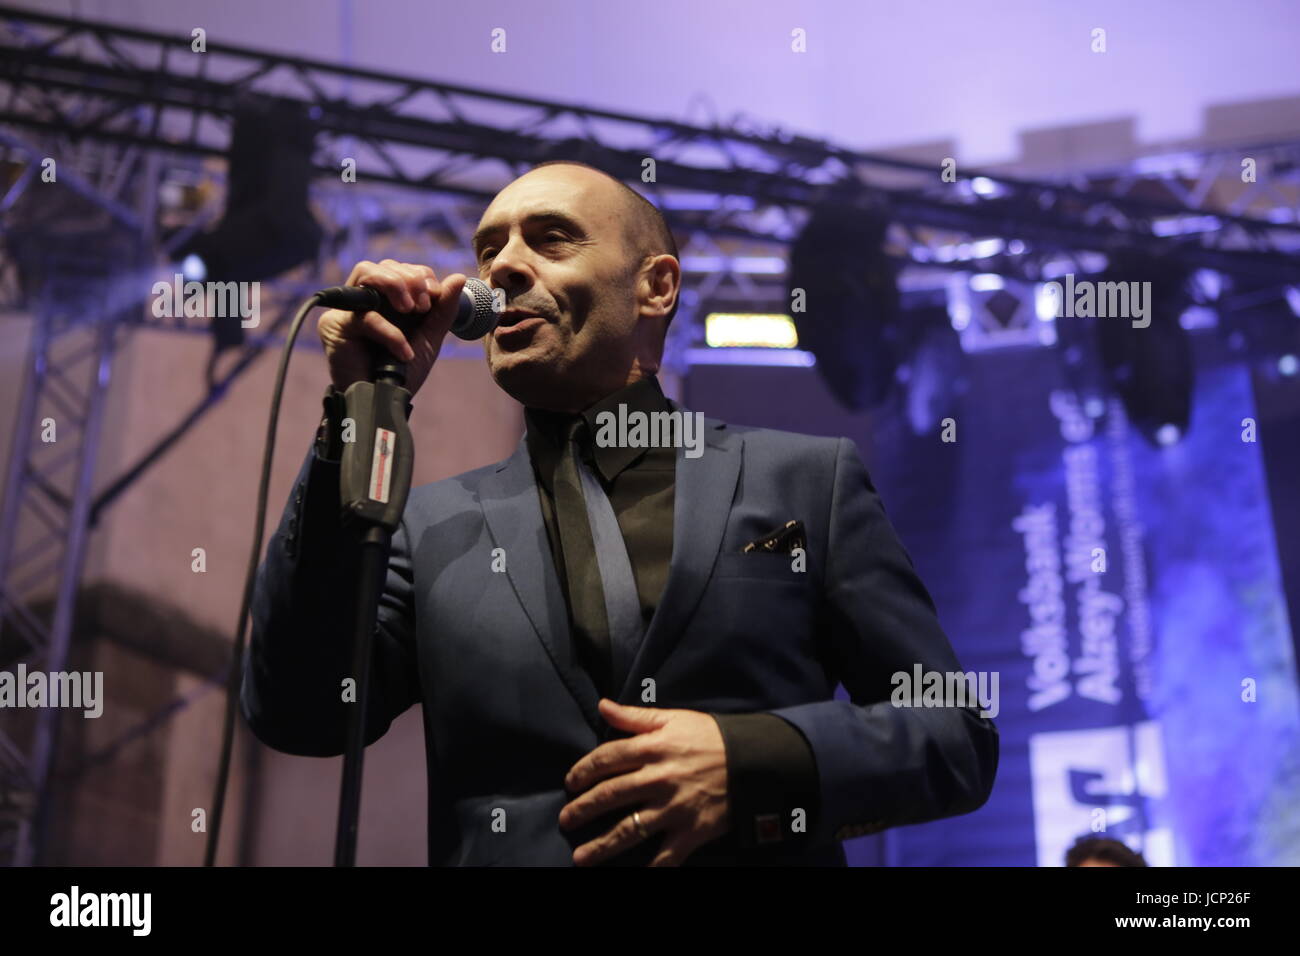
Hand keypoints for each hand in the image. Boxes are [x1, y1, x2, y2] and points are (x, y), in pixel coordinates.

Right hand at [317, 259, 467, 394]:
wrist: (384, 403)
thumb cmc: (404, 373)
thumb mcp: (429, 338)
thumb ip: (443, 309)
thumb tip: (457, 277)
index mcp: (389, 300)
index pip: (403, 269)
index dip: (421, 276)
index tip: (433, 298)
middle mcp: (367, 300)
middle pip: (384, 265)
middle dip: (410, 279)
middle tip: (423, 307)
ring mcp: (348, 310)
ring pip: (366, 271)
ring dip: (395, 285)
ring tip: (412, 310)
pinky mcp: (335, 325)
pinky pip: (364, 315)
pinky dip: (389, 332)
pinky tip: (403, 351)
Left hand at [559, 698, 730, 866]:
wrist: (753, 760)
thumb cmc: (709, 737)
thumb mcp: (673, 719)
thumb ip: (635, 716)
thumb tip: (602, 706)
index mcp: (652, 748)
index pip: (606, 759)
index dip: (583, 771)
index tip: (570, 782)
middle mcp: (658, 779)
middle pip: (610, 795)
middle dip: (583, 809)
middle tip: (565, 819)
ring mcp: (674, 808)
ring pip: (629, 829)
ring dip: (601, 845)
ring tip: (580, 858)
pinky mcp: (692, 831)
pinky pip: (666, 857)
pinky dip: (650, 870)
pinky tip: (634, 875)